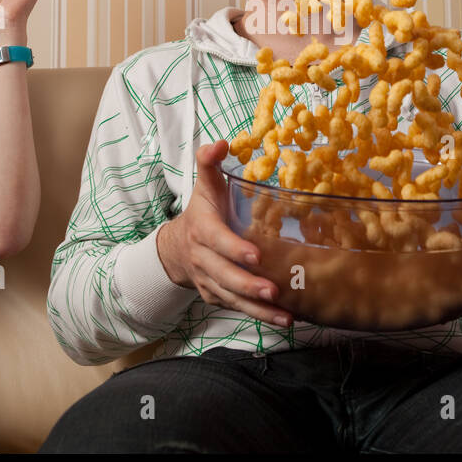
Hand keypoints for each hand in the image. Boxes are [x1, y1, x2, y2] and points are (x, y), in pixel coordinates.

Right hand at [156, 140, 291, 326]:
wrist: (177, 249)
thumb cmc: (201, 212)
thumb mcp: (203, 185)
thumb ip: (209, 162)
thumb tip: (221, 142)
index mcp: (203, 230)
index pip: (218, 242)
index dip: (235, 250)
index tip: (256, 256)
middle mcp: (204, 260)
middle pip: (226, 277)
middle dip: (249, 286)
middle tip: (273, 291)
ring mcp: (210, 282)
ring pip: (233, 299)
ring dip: (259, 310)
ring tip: (285, 317)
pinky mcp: (217, 298)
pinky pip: (238, 309)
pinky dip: (260, 317)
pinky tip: (284, 319)